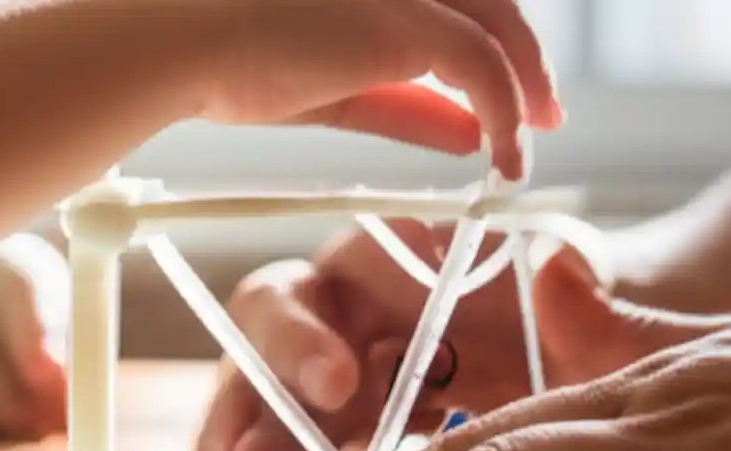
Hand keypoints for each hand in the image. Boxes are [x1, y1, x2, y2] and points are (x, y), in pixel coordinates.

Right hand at [196, 221, 684, 450]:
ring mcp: (339, 353)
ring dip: (239, 429)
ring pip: (267, 372)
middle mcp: (365, 295)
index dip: (345, 311)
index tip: (345, 381)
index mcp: (423, 255)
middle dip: (268, 375)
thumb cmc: (590, 334)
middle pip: (284, 310)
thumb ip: (587, 300)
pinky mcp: (330, 411)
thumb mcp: (600, 320)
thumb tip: (561, 263)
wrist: (585, 374)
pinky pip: (278, 428)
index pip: (360, 257)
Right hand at [204, 0, 563, 178]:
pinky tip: (508, 157)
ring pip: (498, 26)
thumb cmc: (235, 60)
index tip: (515, 97)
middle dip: (525, 61)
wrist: (187, 43)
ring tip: (528, 142)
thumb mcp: (339, 89)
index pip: (457, 6)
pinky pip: (482, 65)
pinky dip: (506, 113)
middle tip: (543, 114)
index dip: (494, 48)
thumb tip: (465, 132)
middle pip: (490, 4)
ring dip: (525, 87)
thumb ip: (405, 104)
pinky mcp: (407, 19)